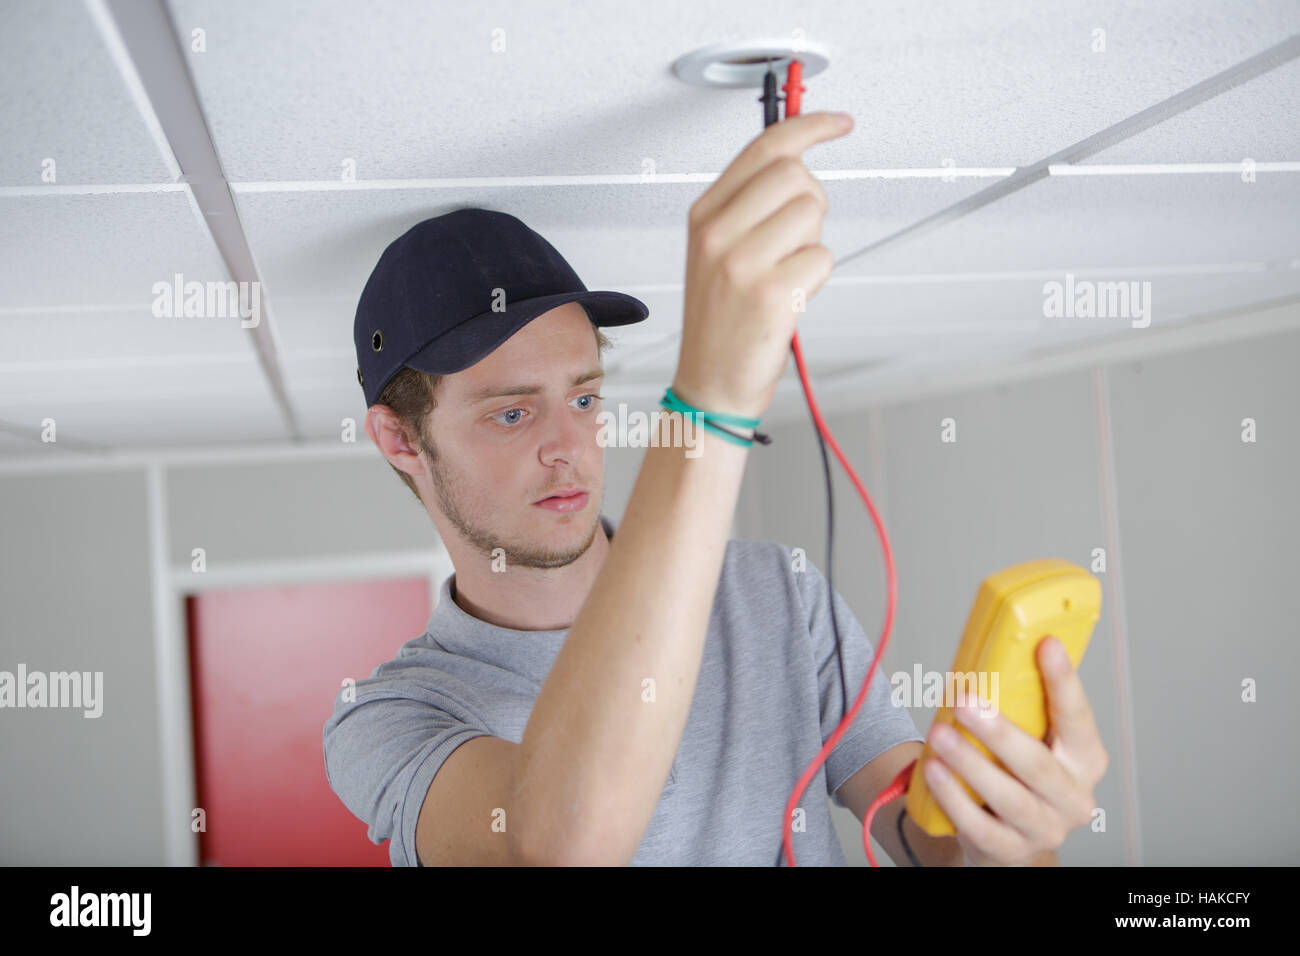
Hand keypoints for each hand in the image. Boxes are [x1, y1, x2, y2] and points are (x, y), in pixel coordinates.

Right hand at [673, 111, 852, 420]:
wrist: (710, 382)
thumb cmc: (722, 319)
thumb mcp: (718, 251)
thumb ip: (750, 204)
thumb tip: (800, 162)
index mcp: (705, 215)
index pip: (764, 147)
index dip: (810, 125)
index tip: (839, 122)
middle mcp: (717, 233)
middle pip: (795, 174)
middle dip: (812, 200)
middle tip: (796, 237)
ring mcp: (741, 262)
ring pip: (813, 212)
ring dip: (813, 242)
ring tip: (786, 272)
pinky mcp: (769, 293)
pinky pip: (823, 258)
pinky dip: (816, 277)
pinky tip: (791, 297)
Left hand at [922, 635, 1108, 865]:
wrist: (1010, 840)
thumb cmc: (1017, 776)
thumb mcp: (1030, 741)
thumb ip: (1020, 708)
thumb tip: (988, 654)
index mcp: (1085, 760)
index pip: (1078, 718)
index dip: (1064, 682)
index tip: (1046, 644)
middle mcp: (1073, 798)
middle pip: (1038, 765)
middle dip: (999, 732)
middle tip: (965, 700)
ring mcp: (1045, 829)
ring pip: (1010, 798)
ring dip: (970, 764)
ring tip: (939, 736)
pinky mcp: (1011, 851)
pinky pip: (980, 826)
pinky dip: (954, 798)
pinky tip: (934, 772)